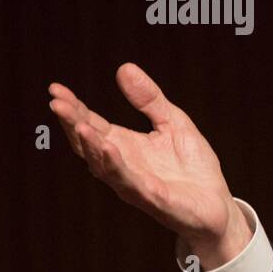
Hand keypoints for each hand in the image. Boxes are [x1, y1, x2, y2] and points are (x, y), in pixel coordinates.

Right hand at [48, 63, 252, 268]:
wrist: (217, 204)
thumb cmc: (192, 167)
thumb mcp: (173, 122)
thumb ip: (150, 99)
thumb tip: (124, 67)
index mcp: (124, 146)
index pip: (91, 124)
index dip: (74, 108)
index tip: (55, 89)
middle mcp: (122, 165)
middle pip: (89, 143)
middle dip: (72, 123)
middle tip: (56, 102)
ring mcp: (134, 184)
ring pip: (103, 165)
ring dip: (90, 145)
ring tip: (79, 124)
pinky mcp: (153, 198)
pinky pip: (130, 182)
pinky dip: (117, 166)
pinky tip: (109, 148)